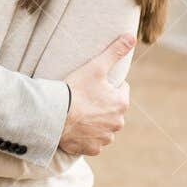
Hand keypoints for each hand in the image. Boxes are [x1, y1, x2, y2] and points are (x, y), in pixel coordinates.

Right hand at [58, 35, 135, 155]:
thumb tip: (132, 37)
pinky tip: (76, 127)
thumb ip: (115, 51)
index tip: (93, 85)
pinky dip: (86, 136)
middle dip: (102, 105)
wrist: (54, 116)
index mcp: (121, 104)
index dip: (107, 86)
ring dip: (95, 122)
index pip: (121, 91)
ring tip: (79, 113)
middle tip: (84, 99)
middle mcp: (117, 124)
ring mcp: (105, 139)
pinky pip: (92, 142)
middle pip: (112, 110)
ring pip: (103, 127)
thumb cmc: (76, 89)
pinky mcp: (92, 149)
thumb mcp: (96, 66)